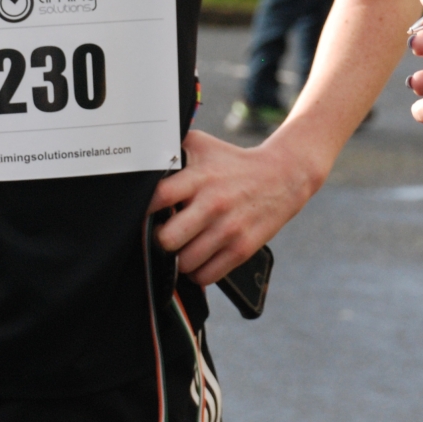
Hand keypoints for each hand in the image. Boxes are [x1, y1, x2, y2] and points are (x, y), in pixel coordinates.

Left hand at [149, 130, 322, 284]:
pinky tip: (201, 258)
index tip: (146, 214)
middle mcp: (213, 204)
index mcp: (199, 177)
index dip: (144, 210)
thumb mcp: (202, 145)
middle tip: (166, 234)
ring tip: (185, 246)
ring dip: (180, 258)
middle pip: (167, 239)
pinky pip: (207, 276)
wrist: (283, 176)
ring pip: (185, 262)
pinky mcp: (242, 249)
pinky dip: (199, 272)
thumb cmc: (233, 162)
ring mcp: (228, 229)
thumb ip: (171, 148)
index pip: (158, 198)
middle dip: (161, 240)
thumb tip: (139, 154)